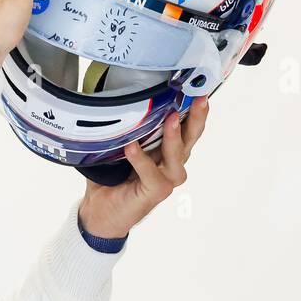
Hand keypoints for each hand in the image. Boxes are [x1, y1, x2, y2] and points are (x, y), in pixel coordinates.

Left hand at [78, 100, 209, 240]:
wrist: (100, 213)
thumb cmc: (110, 180)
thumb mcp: (118, 147)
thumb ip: (125, 130)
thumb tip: (115, 101)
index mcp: (166, 150)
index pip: (185, 126)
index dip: (193, 108)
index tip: (197, 87)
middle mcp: (172, 164)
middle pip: (191, 137)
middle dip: (197, 116)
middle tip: (199, 97)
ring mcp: (167, 179)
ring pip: (177, 154)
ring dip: (174, 136)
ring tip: (171, 119)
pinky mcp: (157, 191)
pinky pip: (151, 172)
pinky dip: (141, 159)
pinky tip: (131, 147)